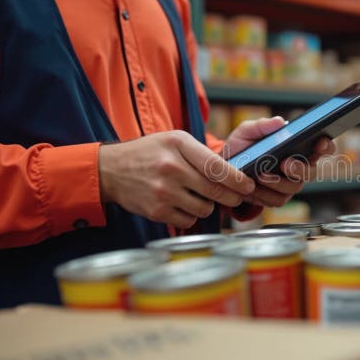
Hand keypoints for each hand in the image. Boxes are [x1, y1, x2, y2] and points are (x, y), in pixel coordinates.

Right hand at [99, 130, 254, 228]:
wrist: (111, 170)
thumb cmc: (150, 153)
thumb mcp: (174, 140)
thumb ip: (201, 153)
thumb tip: (235, 174)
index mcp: (179, 145)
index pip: (217, 166)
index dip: (238, 180)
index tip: (249, 185)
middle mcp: (171, 168)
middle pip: (215, 190)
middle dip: (232, 196)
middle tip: (235, 196)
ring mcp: (163, 191)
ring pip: (205, 208)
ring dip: (209, 205)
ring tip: (200, 196)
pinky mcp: (156, 211)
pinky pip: (189, 219)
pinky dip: (192, 215)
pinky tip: (184, 204)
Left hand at [224, 117, 335, 206]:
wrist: (225, 168)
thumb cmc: (242, 147)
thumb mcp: (247, 131)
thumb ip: (262, 125)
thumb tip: (280, 122)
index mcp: (299, 147)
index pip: (322, 146)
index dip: (326, 145)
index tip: (320, 142)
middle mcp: (299, 166)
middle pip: (311, 171)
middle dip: (300, 168)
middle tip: (285, 163)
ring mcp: (290, 184)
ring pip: (294, 187)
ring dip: (278, 182)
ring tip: (261, 174)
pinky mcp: (277, 198)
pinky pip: (277, 200)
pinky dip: (264, 194)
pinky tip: (253, 187)